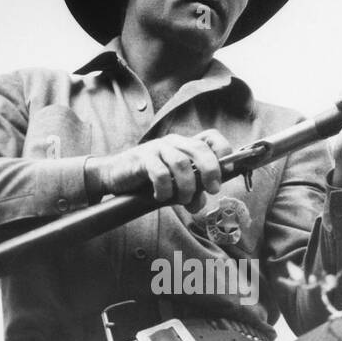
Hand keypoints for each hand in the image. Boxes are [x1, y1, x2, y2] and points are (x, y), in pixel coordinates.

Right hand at [86, 130, 229, 210]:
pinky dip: (165, 189)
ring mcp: (157, 149)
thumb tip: (201, 203)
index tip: (227, 171)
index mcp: (184, 145)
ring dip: (187, 186)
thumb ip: (190, 191)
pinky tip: (161, 197)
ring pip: (181, 163)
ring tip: (182, 200)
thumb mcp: (174, 185)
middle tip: (212, 189)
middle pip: (200, 149)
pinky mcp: (142, 159)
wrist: (114, 175)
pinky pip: (160, 173)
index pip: (210, 137)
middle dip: (211, 170)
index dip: (223, 150)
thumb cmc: (147, 179)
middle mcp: (173, 143)